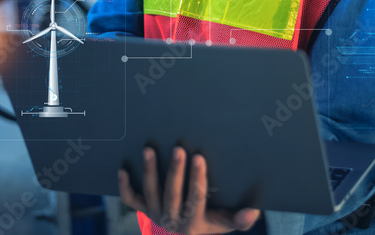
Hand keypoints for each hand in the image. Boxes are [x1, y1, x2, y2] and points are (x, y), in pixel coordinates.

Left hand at [118, 146, 260, 234]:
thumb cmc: (208, 226)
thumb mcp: (224, 225)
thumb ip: (239, 220)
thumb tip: (252, 212)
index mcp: (193, 223)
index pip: (196, 199)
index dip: (197, 179)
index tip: (199, 158)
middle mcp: (172, 220)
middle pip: (172, 194)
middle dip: (175, 171)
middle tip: (179, 148)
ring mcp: (155, 215)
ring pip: (151, 192)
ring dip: (149, 171)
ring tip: (148, 150)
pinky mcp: (144, 211)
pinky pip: (131, 200)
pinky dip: (125, 187)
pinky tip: (122, 169)